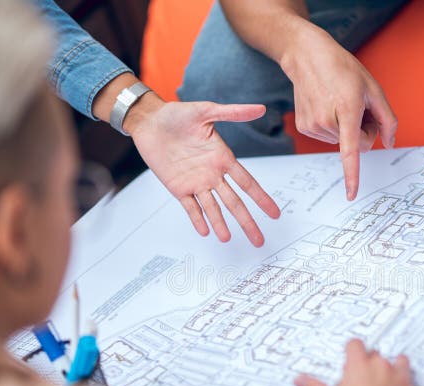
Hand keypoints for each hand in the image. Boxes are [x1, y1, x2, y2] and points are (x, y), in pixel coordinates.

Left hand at [126, 97, 280, 246]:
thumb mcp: (206, 111)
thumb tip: (260, 108)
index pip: (247, 182)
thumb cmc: (177, 115)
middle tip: (258, 239)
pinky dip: (197, 219)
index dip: (261, 198)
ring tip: (227, 238)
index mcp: (223, 158)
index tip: (274, 213)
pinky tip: (205, 231)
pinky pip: (190, 207)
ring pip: (213, 208)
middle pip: (234, 202)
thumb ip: (233, 113)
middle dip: (247, 221)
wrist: (149, 121)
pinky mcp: (178, 187)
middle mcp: (213, 174)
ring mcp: (196, 182)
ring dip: (221, 223)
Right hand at [280, 26, 397, 200]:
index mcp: (347, 109)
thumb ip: (387, 118)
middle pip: (357, 145)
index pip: (350, 149)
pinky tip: (328, 107)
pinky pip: (329, 137)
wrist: (307, 57)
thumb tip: (390, 144)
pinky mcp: (305, 128)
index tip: (351, 194)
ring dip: (347, 128)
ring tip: (339, 103)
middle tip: (358, 108)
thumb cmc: (343, 70)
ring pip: (342, 142)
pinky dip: (333, 127)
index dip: (352, 174)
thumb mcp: (372, 88)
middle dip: (363, 132)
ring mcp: (313, 126)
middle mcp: (327, 120)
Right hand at [295, 339, 423, 385]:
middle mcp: (382, 368)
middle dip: (373, 363)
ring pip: (403, 364)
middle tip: (366, 378)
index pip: (356, 345)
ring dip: (400, 368)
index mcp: (359, 365)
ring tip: (396, 373)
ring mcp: (402, 382)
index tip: (350, 356)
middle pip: (379, 355)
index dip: (353, 351)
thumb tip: (298, 379)